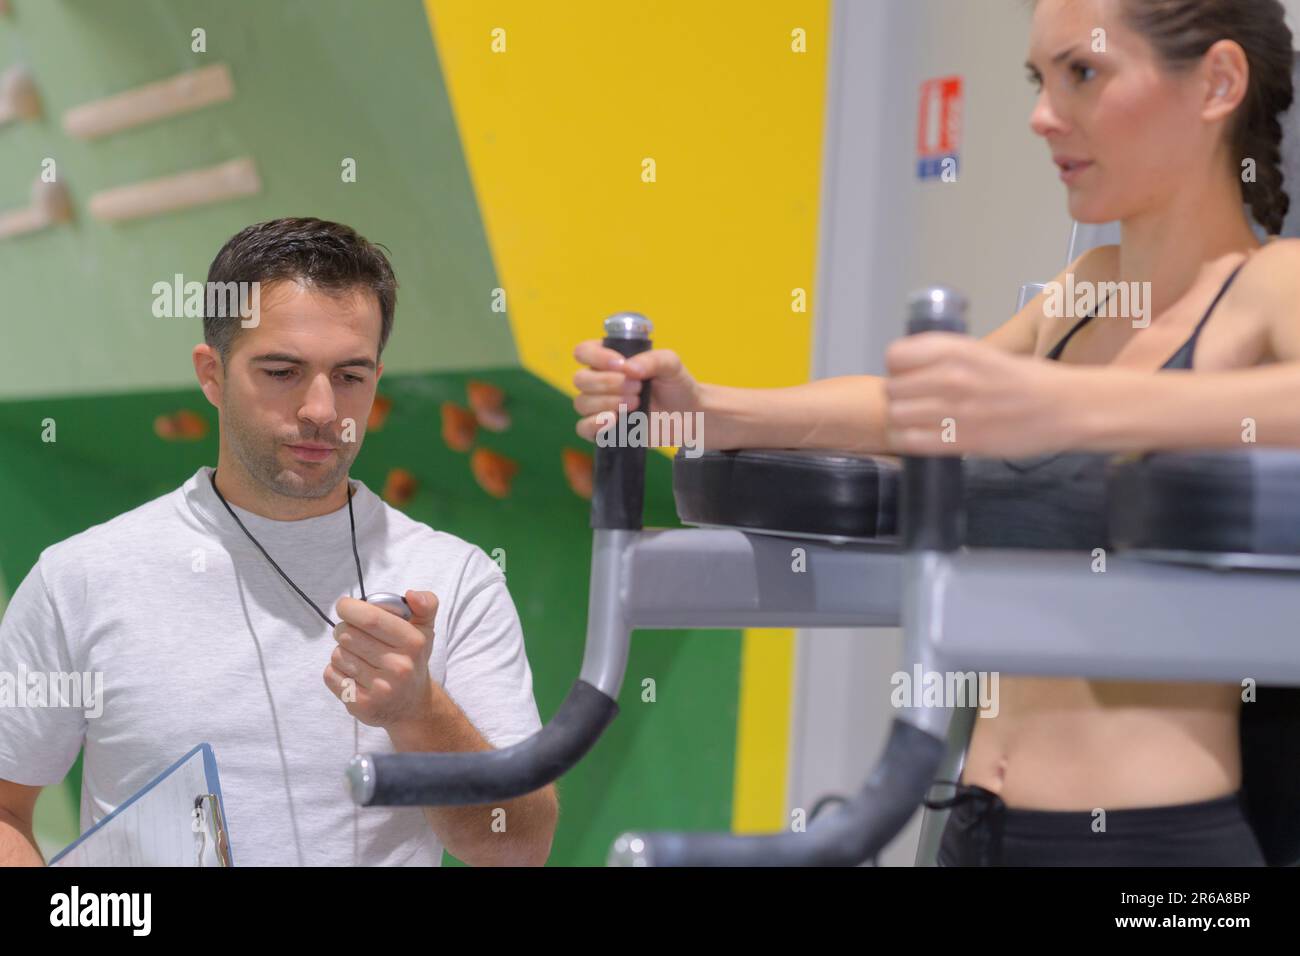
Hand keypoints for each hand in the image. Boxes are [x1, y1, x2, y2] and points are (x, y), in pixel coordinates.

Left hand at [324, 590, 438, 729]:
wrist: (412, 706)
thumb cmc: (412, 659)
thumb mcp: (425, 630)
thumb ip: (425, 605)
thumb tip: (412, 594)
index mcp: (413, 643)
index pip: (372, 619)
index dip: (350, 608)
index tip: (344, 606)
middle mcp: (399, 667)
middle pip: (348, 635)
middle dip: (342, 628)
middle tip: (351, 633)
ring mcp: (380, 688)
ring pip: (338, 654)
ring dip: (341, 651)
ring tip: (357, 656)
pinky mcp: (361, 704)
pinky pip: (331, 675)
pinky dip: (335, 671)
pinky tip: (352, 674)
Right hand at [571, 340, 703, 443]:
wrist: (688, 415)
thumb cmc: (676, 384)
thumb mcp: (670, 364)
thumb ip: (652, 359)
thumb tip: (628, 368)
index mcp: (609, 360)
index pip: (584, 352)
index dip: (596, 357)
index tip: (620, 365)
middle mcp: (599, 381)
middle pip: (580, 379)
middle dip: (607, 383)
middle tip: (637, 387)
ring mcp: (600, 406)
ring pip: (581, 402)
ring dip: (606, 402)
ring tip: (635, 403)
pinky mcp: (604, 430)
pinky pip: (583, 428)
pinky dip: (595, 424)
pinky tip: (614, 420)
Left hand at [883, 333, 1085, 455]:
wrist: (1065, 408)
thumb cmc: (1026, 380)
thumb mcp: (984, 354)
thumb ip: (947, 358)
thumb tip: (911, 367)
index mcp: (956, 350)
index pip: (896, 355)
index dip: (898, 366)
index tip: (909, 373)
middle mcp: (950, 377)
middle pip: (892, 388)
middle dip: (899, 395)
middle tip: (916, 401)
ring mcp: (953, 411)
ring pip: (896, 415)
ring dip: (902, 420)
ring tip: (918, 420)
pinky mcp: (960, 441)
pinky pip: (910, 441)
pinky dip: (909, 440)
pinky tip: (922, 437)